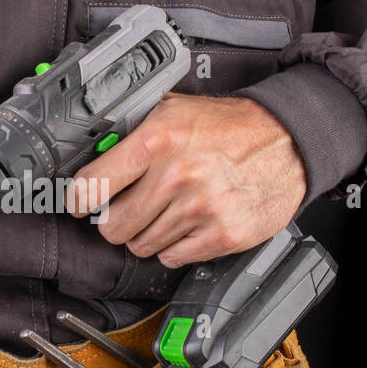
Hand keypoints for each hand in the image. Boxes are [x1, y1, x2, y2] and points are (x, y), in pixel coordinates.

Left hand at [66, 94, 305, 267]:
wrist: (288, 140)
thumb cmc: (230, 126)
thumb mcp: (175, 110)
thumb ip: (134, 131)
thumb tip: (94, 153)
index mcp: (158, 139)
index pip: (92, 186)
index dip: (78, 199)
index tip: (79, 203)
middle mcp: (177, 175)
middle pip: (113, 227)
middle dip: (115, 220)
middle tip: (128, 209)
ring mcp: (200, 209)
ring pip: (140, 246)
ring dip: (147, 233)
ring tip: (167, 211)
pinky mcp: (221, 235)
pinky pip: (172, 257)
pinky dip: (175, 246)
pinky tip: (187, 223)